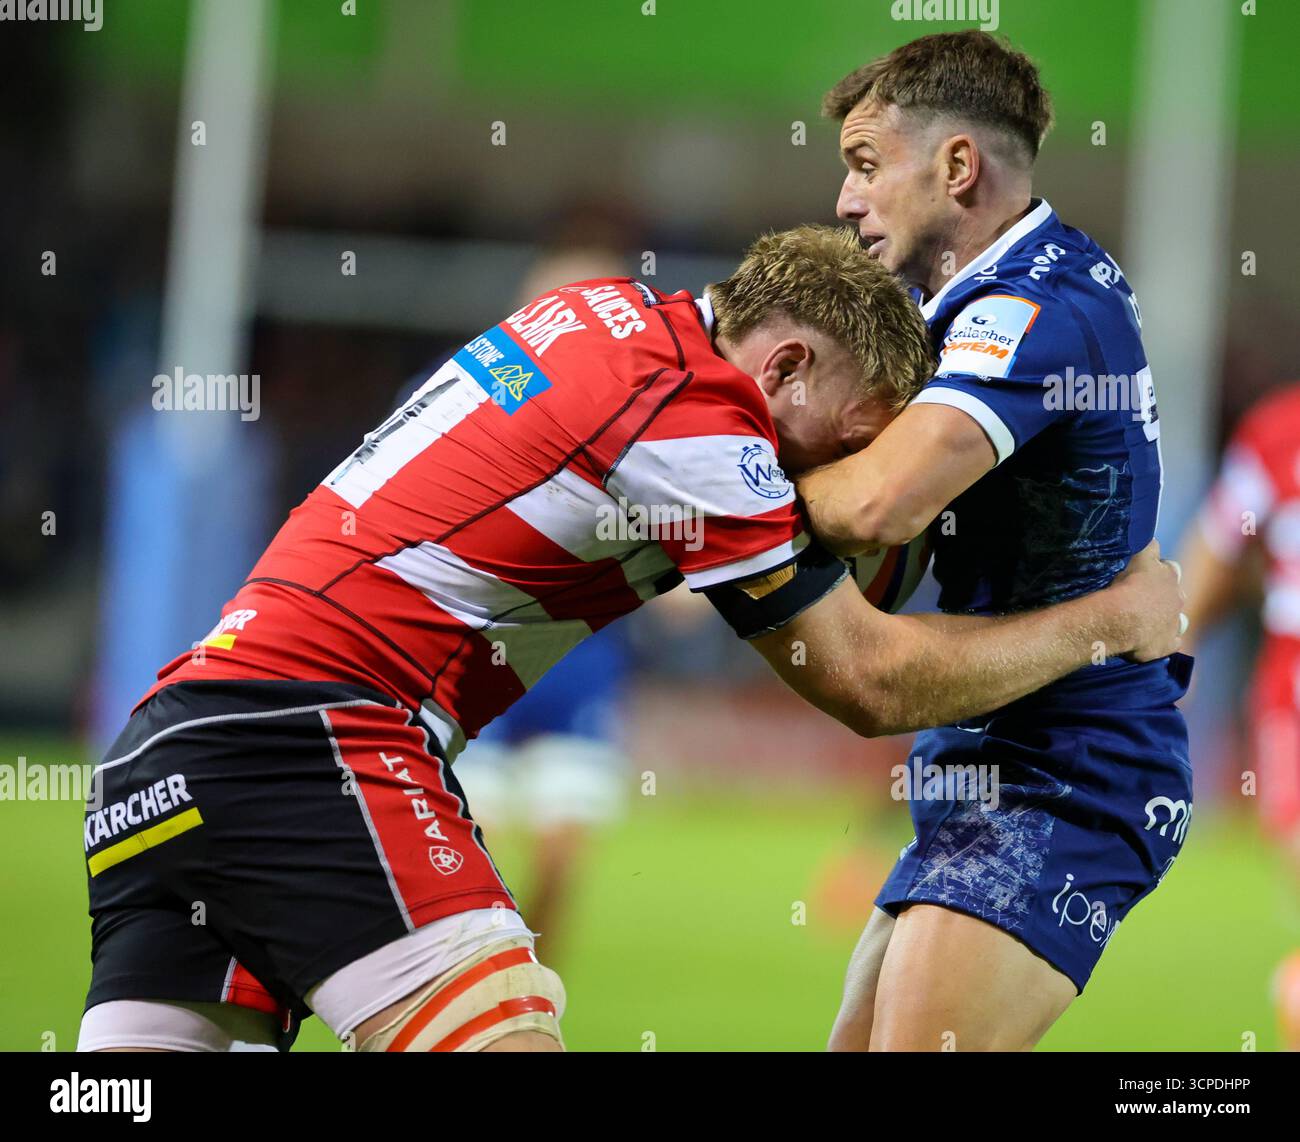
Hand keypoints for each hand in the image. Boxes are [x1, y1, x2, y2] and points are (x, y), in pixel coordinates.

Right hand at [1107, 540, 1186, 661]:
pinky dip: (1162, 641)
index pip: (1168, 568)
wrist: (1120, 619)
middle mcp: (1177, 597)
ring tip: (1146, 622)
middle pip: (1175, 593)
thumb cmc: (1124, 584)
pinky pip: (1171, 642)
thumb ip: (1146, 547)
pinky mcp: (1167, 644)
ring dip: (1166, 619)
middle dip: (1164, 596)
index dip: (1156, 571)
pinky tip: (1149, 641)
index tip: (1142, 575)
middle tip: (1141, 599)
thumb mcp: (1135, 556)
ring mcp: (1174, 622)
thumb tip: (1151, 536)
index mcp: (1169, 575)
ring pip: (1178, 619)